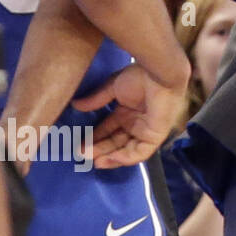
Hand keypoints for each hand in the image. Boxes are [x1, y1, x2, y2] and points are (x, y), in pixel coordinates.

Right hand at [72, 64, 187, 169]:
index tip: (80, 144)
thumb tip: (76, 105)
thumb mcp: (113, 87)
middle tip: (82, 155)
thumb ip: (96, 99)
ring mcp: (146, 130)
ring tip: (93, 160)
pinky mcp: (155, 136)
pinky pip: (141, 153)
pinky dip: (126, 158)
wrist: (159, 75)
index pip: (109, 129)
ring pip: (127, 149)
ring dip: (110, 156)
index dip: (95, 138)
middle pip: (116, 141)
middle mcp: (136, 122)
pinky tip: (110, 158)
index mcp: (128, 111)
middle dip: (99, 149)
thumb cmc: (139, 77)